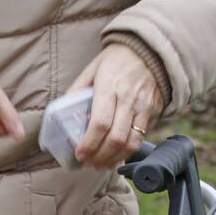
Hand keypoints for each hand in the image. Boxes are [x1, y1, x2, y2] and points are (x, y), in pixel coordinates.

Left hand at [68, 45, 163, 169]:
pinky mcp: (153, 112)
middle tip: (87, 163)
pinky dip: (126, 153)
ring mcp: (143, 107)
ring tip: (100, 164)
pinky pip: (140, 138)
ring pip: (130, 142)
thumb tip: (62, 112)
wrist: (150, 50)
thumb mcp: (92, 69)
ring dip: (113, 159)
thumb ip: (78, 90)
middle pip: (115, 138)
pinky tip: (115, 156)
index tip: (79, 154)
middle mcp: (128, 99)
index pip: (100, 123)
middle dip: (99, 156)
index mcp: (109, 87)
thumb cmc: (116, 60)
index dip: (89, 143)